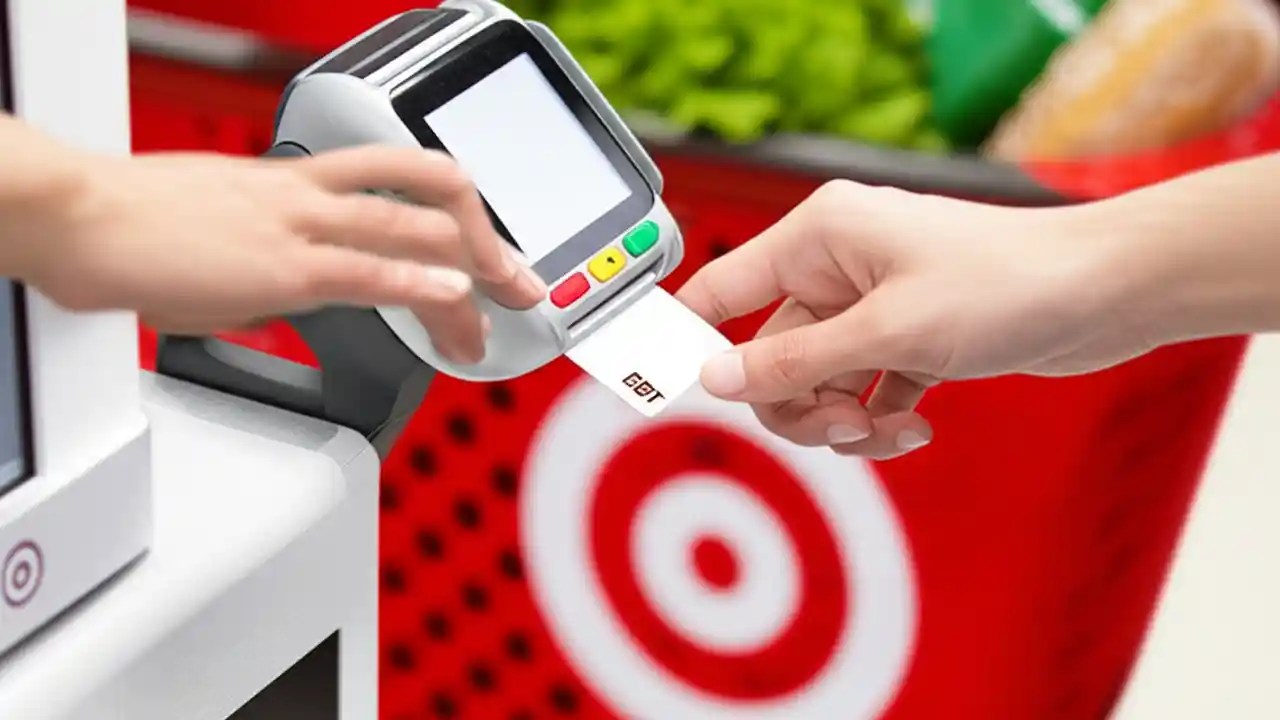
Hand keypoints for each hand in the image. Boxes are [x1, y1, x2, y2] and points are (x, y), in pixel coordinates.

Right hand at [4, 143, 544, 363]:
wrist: (79, 218)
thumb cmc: (132, 227)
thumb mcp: (220, 239)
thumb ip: (264, 271)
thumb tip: (279, 308)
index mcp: (296, 180)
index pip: (400, 178)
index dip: (456, 211)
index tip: (481, 250)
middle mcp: (308, 193)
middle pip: (427, 196)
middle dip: (488, 244)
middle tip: (518, 284)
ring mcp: (299, 226)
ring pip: (412, 228)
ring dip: (471, 274)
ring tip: (498, 313)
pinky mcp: (280, 267)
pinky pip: (366, 270)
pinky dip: (419, 282)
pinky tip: (453, 296)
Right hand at [677, 180, 1153, 459]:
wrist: (1107, 293)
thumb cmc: (1007, 283)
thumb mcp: (886, 332)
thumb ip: (792, 361)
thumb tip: (715, 380)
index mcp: (818, 237)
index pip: (721, 291)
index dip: (690, 343)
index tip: (669, 393)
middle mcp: (838, 266)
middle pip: (769, 355)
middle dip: (798, 404)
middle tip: (840, 426)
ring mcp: (873, 304)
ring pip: (816, 382)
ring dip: (843, 419)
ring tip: (887, 428)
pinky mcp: (908, 338)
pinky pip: (862, 391)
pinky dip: (879, 419)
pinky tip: (915, 427)